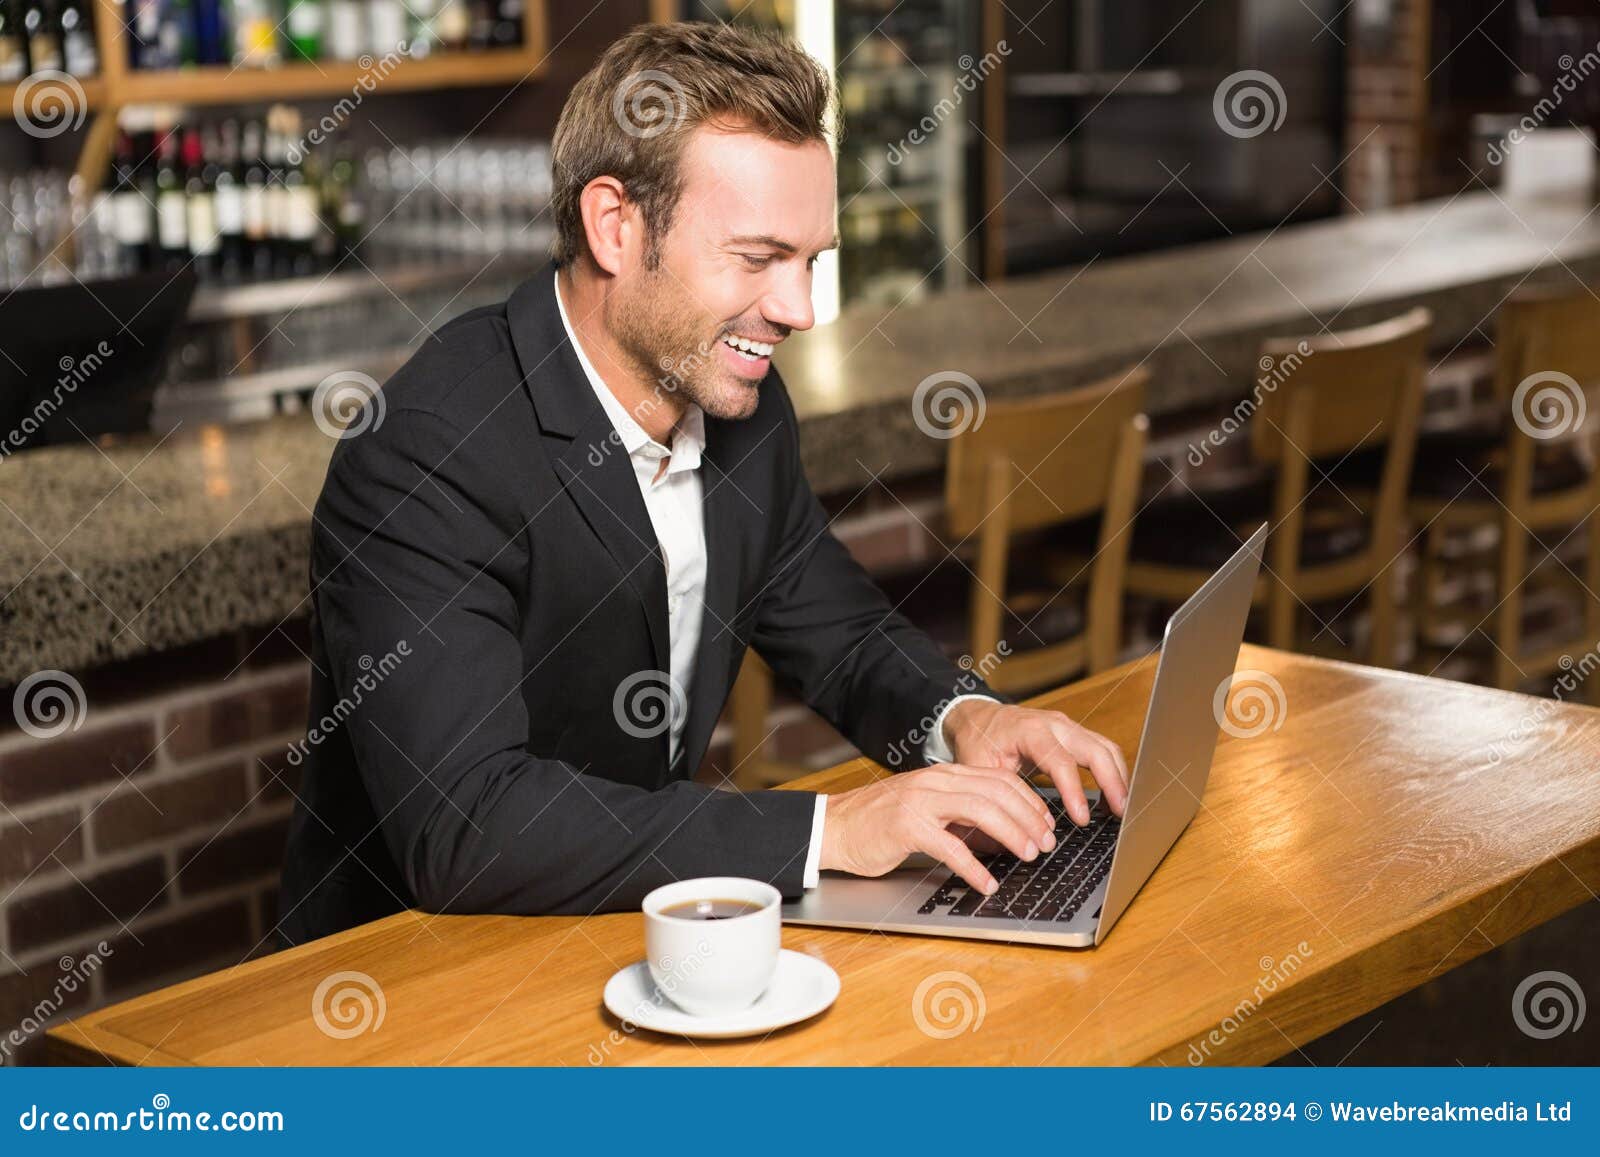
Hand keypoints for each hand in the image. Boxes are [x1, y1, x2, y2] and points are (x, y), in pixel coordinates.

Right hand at [819, 764, 1057, 894]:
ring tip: (1028, 856)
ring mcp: (920, 802)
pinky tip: (987, 883)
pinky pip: (950, 847)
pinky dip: (974, 867)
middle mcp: (934, 782)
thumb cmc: (878, 823)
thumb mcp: (925, 808)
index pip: (999, 779)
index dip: (1029, 800)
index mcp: (943, 775)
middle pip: (996, 792)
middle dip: (1029, 818)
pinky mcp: (906, 827)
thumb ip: (958, 813)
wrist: (832, 827)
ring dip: (1011, 835)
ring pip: (980, 810)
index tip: (1047, 822)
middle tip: (1046, 843)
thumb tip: (1001, 832)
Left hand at [940, 699, 1128, 825]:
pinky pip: (1103, 750)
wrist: (979, 718)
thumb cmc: (978, 742)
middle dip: (1112, 782)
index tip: (1082, 818)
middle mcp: (1055, 725)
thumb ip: (994, 797)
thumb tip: (1006, 835)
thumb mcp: (977, 769)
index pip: (1060, 761)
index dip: (1074, 790)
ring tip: (1121, 810)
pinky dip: (1113, 772)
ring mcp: (1068, 727)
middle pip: (1096, 749)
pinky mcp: (1075, 734)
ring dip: (1118, 778)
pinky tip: (1113, 797)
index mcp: (1029, 731)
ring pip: (1106, 748)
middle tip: (1120, 814)